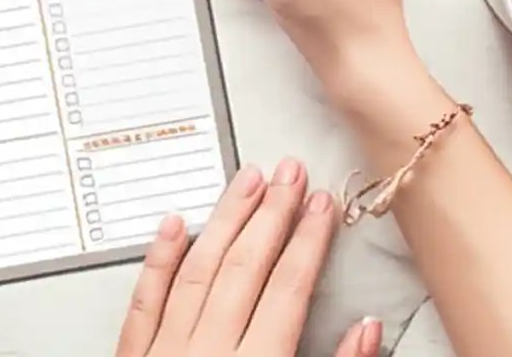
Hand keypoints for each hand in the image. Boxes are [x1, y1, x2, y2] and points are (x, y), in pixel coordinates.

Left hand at [115, 160, 381, 356]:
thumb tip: (368, 332)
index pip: (288, 289)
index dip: (309, 241)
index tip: (323, 205)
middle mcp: (206, 356)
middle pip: (244, 268)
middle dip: (272, 215)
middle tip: (290, 173)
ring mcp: (164, 355)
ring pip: (197, 271)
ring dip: (224, 220)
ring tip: (246, 182)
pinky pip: (144, 300)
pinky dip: (160, 259)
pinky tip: (174, 223)